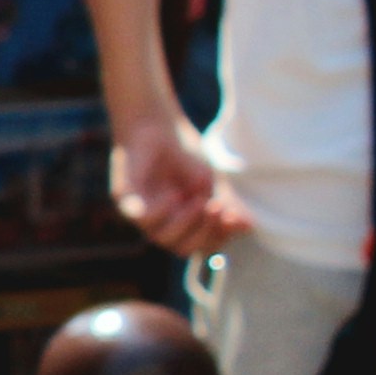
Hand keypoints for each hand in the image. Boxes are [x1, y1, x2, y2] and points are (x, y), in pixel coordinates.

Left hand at [110, 101, 249, 255]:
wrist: (158, 126)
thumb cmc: (185, 156)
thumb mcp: (212, 183)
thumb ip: (227, 205)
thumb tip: (250, 226)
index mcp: (182, 223)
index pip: (200, 247)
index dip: (219, 239)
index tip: (234, 219)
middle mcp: (161, 222)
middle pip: (181, 248)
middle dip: (204, 233)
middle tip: (216, 209)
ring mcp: (142, 212)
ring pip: (161, 238)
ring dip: (186, 222)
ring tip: (199, 201)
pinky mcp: (125, 197)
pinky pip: (142, 218)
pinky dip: (162, 210)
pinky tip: (174, 194)